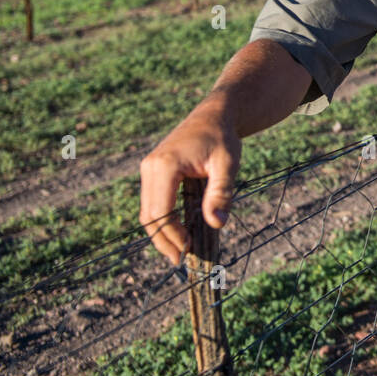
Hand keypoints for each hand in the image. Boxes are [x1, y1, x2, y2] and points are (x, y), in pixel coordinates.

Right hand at [139, 107, 241, 266]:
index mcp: (165, 166)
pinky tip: (180, 233)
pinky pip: (153, 203)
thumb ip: (221, 193)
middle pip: (149, 216)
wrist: (214, 115)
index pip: (161, 212)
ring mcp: (149, 169)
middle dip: (164, 240)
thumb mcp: (228, 164)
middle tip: (182, 259)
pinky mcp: (153, 172)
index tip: (188, 250)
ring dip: (162, 233)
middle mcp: (150, 168)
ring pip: (148, 211)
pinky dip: (163, 221)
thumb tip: (216, 223)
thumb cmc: (222, 138)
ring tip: (181, 250)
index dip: (172, 235)